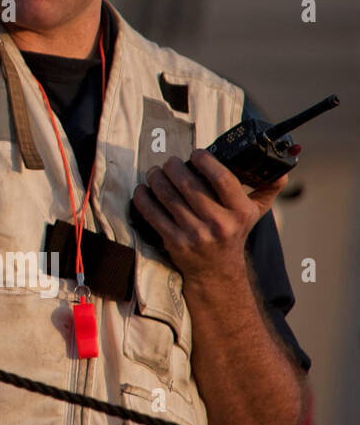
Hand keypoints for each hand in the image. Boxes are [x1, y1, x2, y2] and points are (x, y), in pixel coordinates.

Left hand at [131, 148, 288, 281]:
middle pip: (188, 184)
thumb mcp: (254, 213)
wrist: (217, 270)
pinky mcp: (175, 242)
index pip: (221, 178)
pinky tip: (143, 189)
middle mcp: (219, 223)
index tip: (196, 153)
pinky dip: (144, 198)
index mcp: (239, 212)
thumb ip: (267, 189)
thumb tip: (282, 170)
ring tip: (154, 171)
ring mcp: (195, 234)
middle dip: (173, 167)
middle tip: (169, 161)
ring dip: (156, 178)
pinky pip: (153, 214)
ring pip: (168, 196)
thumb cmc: (233, 233)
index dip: (205, 160)